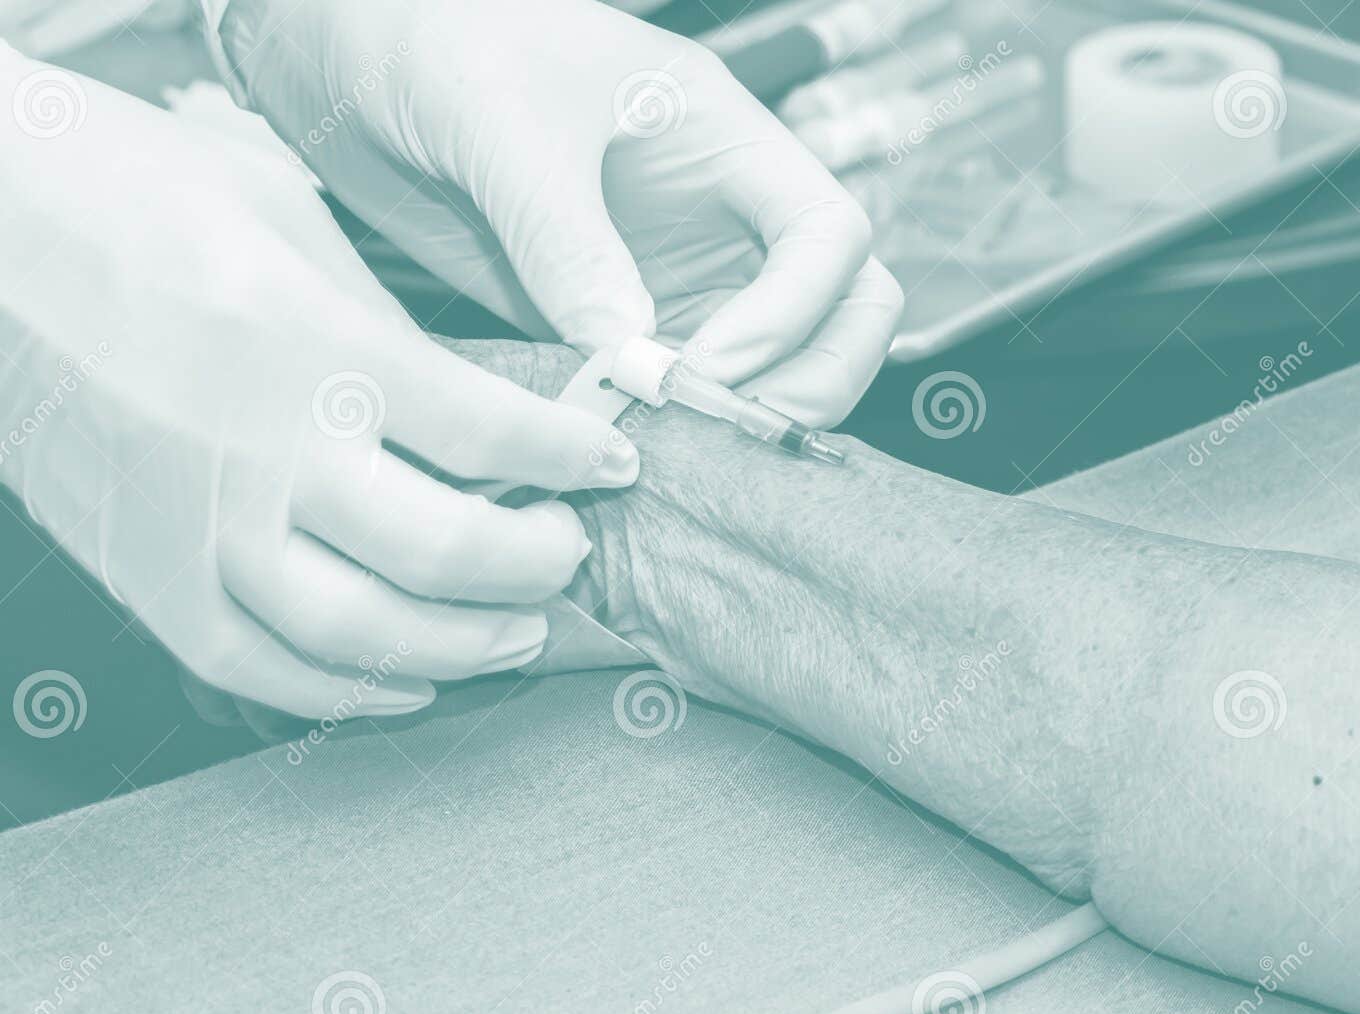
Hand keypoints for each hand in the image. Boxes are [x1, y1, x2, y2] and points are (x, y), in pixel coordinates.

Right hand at [0, 50, 635, 718]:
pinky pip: (254, 666)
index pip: (487, 429)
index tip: (612, 462)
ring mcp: (194, 522)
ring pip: (358, 632)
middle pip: (441, 549)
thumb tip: (478, 410)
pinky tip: (404, 682)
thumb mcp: (283, 220)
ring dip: (463, 645)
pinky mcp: (140, 571)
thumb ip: (385, 327)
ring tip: (518, 632)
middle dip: (536, 565)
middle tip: (568, 553)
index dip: (573, 456)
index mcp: (309, 341)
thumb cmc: (123, 197)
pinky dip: (343, 693)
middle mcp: (258, 444)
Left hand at [213, 0, 903, 428]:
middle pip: (840, 311)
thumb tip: (628, 353)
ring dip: (741, 418)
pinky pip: (669, 392)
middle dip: (806, 380)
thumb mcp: (500, 120)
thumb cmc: (431, 38)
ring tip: (662, 449)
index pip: (831, 235)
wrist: (342, 58)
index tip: (704, 364)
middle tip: (717, 431)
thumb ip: (565, 234)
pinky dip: (663, 432)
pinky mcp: (605, 325)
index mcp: (722, 140)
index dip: (794, 312)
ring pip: (771, 366)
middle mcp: (716, 217)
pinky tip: (610, 450)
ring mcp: (668, 277)